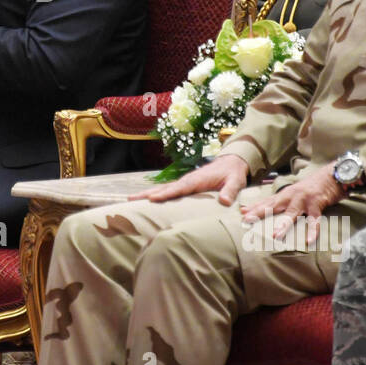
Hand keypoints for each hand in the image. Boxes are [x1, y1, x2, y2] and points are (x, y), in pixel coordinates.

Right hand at [129, 152, 249, 203]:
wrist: (232, 162)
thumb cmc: (233, 173)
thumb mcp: (235, 181)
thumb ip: (230, 191)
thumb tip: (224, 202)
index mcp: (197, 180)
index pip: (179, 188)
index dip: (166, 194)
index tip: (152, 199)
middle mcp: (187, 181)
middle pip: (164, 188)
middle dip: (147, 193)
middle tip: (130, 199)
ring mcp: (185, 183)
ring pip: (163, 189)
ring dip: (147, 194)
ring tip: (130, 200)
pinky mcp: (185, 187)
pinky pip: (168, 192)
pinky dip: (156, 195)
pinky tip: (147, 202)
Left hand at [240, 161, 343, 242]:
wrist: (332, 175)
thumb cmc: (312, 187)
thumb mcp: (295, 192)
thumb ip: (283, 201)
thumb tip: (270, 208)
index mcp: (285, 194)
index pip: (267, 201)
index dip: (254, 206)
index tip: (241, 212)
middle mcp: (291, 196)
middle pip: (273, 205)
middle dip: (259, 212)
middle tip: (247, 219)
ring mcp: (304, 200)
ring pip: (291, 213)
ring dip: (283, 224)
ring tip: (274, 235)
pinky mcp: (317, 204)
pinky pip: (314, 220)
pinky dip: (312, 231)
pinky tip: (309, 241)